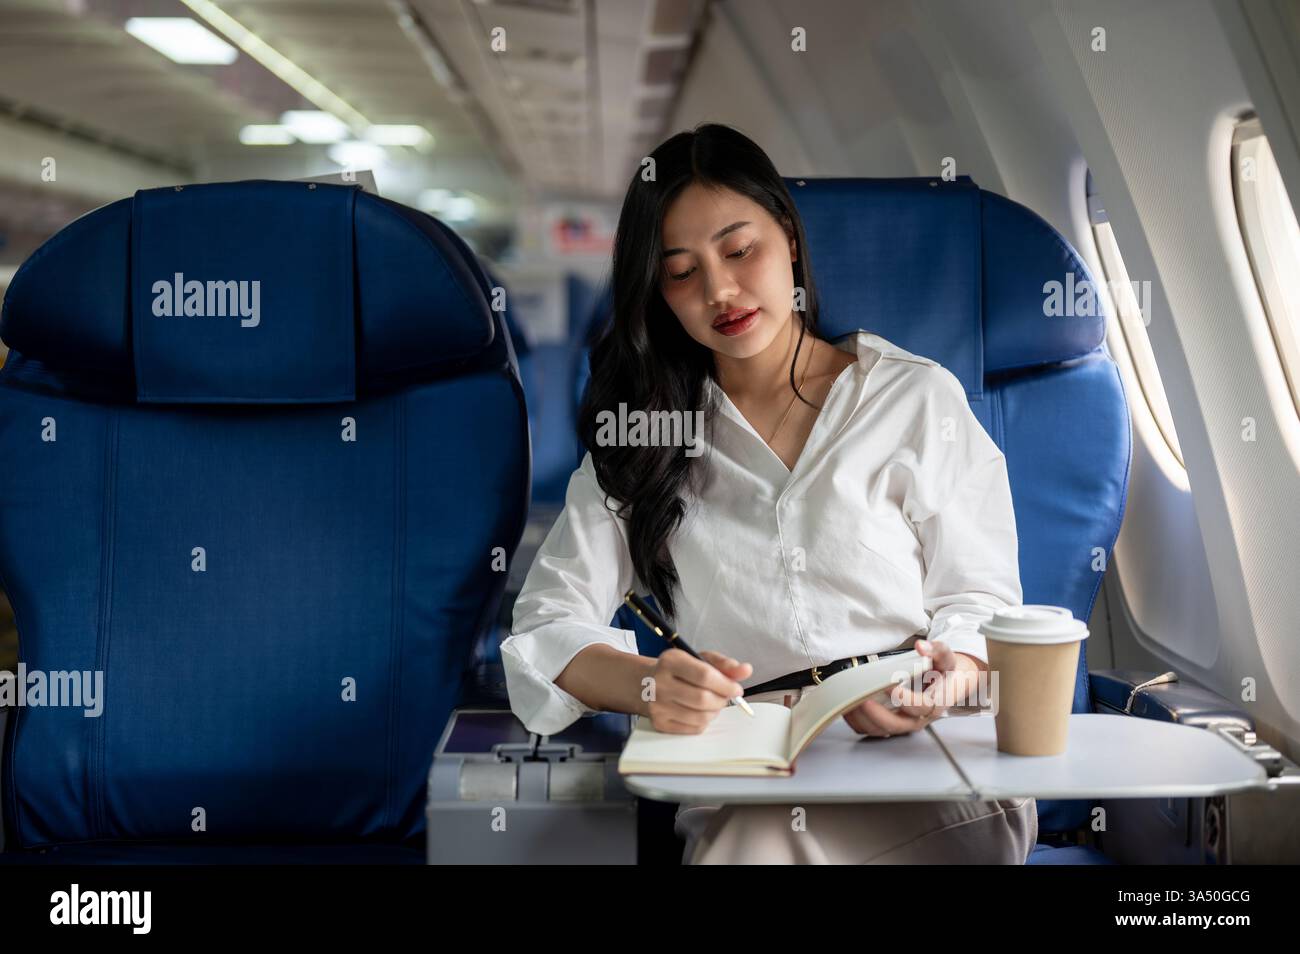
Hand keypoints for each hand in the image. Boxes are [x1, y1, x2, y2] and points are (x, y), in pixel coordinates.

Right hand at [645, 649, 751, 733]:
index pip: (704, 676)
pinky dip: (704, 721)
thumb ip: (724, 664)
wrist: (646, 684)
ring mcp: (657, 705)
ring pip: (701, 716)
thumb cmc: (678, 671)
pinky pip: (694, 728)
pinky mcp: (659, 723)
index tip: (736, 689)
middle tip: (724, 696)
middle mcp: (660, 683)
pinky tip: (699, 711)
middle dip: (722, 700)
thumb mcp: (699, 659)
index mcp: (670, 661)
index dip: (726, 685)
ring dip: (715, 711)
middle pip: (703, 699)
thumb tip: (745, 670)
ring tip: (712, 703)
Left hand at [842, 639, 979, 737]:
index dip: (904, 698)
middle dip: (876, 714)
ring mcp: (905, 723)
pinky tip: (849, 706)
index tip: (890, 684)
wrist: (948, 684)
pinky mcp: (893, 724)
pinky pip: (873, 729)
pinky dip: (859, 721)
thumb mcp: (945, 657)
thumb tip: (921, 647)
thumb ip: (936, 649)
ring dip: (863, 718)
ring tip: (850, 701)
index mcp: (935, 703)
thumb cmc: (945, 672)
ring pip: (882, 730)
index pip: (920, 707)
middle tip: (861, 697)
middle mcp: (919, 718)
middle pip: (897, 724)